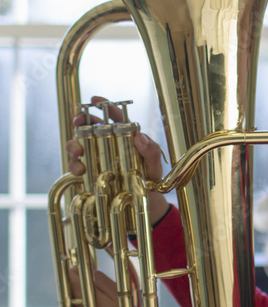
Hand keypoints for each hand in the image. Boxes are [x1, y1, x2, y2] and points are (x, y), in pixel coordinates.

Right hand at [66, 95, 170, 225]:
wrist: (146, 206)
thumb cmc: (151, 182)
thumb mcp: (155, 167)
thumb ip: (151, 151)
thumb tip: (138, 136)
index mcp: (126, 138)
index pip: (115, 118)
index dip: (105, 106)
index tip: (95, 99)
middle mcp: (110, 146)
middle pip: (90, 128)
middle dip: (81, 122)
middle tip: (78, 122)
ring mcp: (98, 159)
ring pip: (79, 144)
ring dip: (74, 144)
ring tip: (77, 152)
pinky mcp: (90, 173)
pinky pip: (77, 165)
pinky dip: (74, 165)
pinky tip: (79, 170)